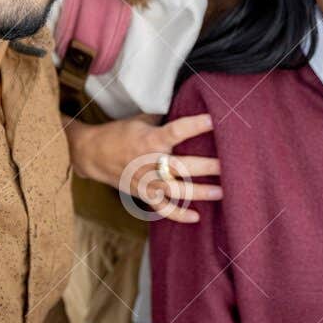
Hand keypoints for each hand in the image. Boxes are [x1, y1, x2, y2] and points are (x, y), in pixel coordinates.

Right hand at [64, 112, 219, 223]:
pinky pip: (162, 209)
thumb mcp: (140, 120)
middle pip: (183, 167)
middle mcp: (150, 162)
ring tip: (222, 192)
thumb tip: (186, 106)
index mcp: (150, 140)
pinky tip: (196, 217)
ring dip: (201, 192)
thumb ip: (163, 118)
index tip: (214, 119)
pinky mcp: (144, 194)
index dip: (195, 125)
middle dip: (207, 167)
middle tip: (229, 165)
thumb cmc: (119, 133)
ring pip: (178, 191)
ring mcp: (147, 182)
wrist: (92, 154)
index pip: (176, 131)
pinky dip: (179, 215)